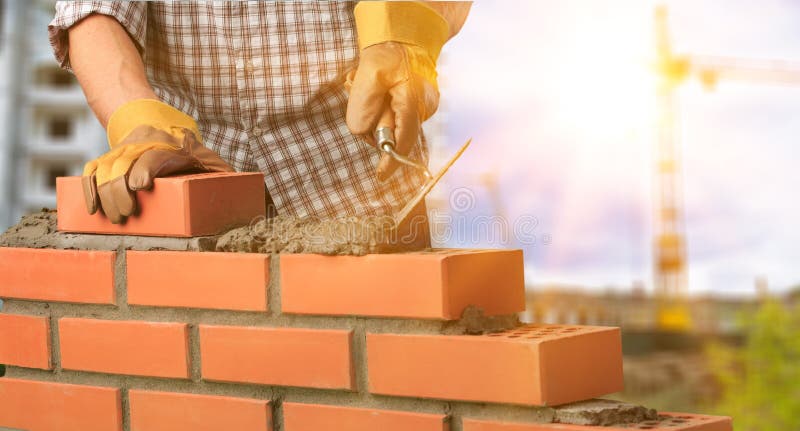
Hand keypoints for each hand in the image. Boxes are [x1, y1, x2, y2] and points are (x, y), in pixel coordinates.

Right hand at [82, 99, 233, 222]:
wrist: (163, 124)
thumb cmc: (195, 154)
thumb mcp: (213, 161)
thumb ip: (224, 175)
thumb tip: (239, 192)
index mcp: (172, 146)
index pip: (154, 154)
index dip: (145, 168)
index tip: (139, 186)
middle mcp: (144, 144)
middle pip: (125, 163)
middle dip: (120, 191)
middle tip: (126, 216)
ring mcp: (125, 149)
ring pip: (107, 167)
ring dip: (105, 193)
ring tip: (113, 218)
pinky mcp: (111, 156)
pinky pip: (93, 169)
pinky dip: (88, 187)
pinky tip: (91, 208)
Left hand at [345, 1, 451, 181]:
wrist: (406, 39)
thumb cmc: (387, 55)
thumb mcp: (367, 76)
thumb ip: (362, 107)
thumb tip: (363, 133)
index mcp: (412, 103)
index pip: (403, 141)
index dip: (391, 162)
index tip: (380, 177)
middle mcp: (423, 110)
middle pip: (395, 135)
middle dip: (376, 125)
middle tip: (364, 91)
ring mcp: (423, 110)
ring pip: (393, 127)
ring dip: (377, 115)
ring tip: (370, 87)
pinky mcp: (417, 109)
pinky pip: (396, 119)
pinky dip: (383, 111)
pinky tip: (379, 92)